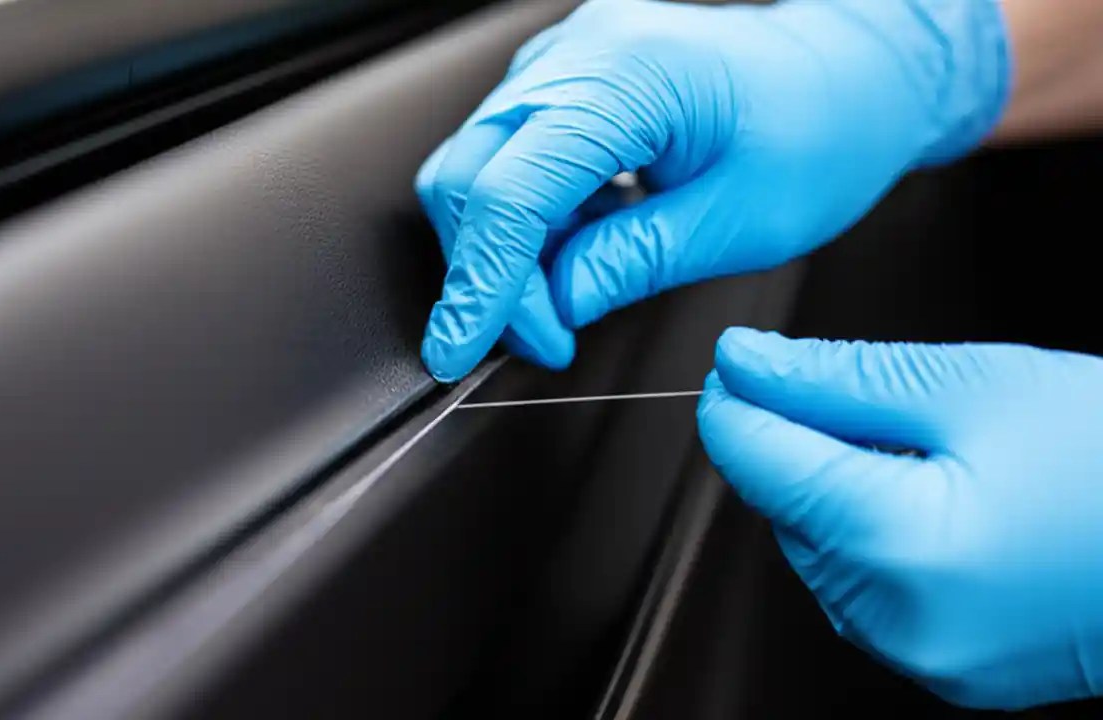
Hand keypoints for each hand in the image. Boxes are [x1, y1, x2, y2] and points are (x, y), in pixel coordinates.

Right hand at [416, 0, 1008, 381]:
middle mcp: (579, 53)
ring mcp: (564, 59)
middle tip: (547, 337)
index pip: (510, 191)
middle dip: (488, 274)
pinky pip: (509, 155)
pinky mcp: (564, 78)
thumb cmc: (821, 130)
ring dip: (507, 249)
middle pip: (466, 174)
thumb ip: (636, 261)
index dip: (479, 285)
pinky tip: (584, 239)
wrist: (848, 74)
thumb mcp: (742, 221)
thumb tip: (557, 304)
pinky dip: (529, 217)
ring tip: (582, 282)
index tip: (459, 352)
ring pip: (475, 168)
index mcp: (627, 76)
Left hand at [699, 328, 1102, 709]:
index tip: (739, 364)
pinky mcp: (944, 665)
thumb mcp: (971, 386)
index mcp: (893, 542)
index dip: (736, 399)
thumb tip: (745, 366)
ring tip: (944, 455)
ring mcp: (919, 654)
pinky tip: (949, 502)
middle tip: (886, 401)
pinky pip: (868, 587)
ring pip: (820, 545)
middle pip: (783, 504)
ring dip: (844, 488)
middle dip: (806, 442)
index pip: (753, 460)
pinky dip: (881, 535)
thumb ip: (836, 378)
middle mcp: (893, 617)